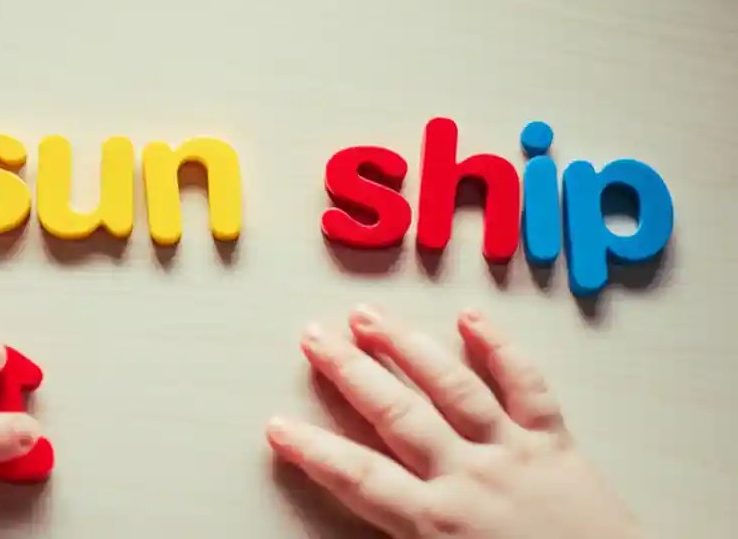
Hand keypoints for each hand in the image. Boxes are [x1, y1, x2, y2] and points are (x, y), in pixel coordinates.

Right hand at [267, 306, 642, 538]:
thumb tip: (366, 512)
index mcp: (438, 524)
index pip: (359, 478)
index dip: (314, 450)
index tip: (278, 425)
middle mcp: (469, 477)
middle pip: (395, 413)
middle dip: (349, 371)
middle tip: (314, 336)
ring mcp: (513, 453)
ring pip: (451, 387)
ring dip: (407, 346)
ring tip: (370, 316)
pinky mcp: (556, 443)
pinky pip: (527, 387)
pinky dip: (500, 349)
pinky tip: (472, 319)